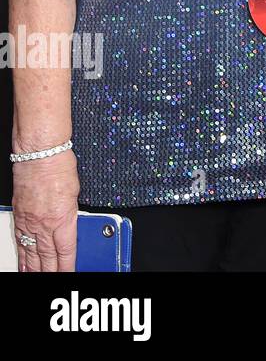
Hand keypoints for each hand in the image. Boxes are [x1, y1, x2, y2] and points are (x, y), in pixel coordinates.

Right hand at [11, 148, 79, 271]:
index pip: (65, 251)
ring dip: (34, 268)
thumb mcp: (76, 193)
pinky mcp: (19, 216)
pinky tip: (23, 262)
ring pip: (32, 252)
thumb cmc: (60, 167)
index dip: (67, 266)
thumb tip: (70, 224)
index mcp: (62, 218)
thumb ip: (72, 213)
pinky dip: (22, 255)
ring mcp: (28, 221)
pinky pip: (20, 241)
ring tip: (36, 277)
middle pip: (47, 256)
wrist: (39, 155)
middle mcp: (43, 223)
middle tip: (53, 280)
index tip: (69, 274)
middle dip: (50, 272)